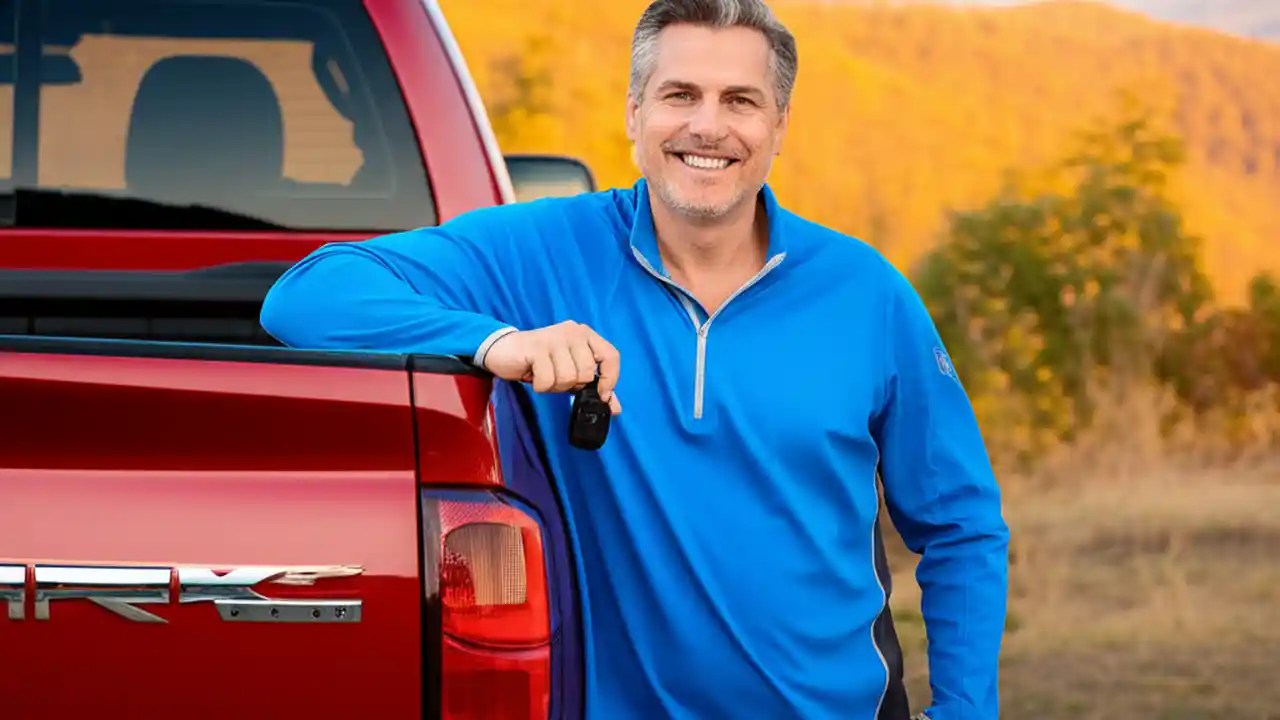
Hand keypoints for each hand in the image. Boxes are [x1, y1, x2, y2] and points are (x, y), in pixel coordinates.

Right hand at [483, 321, 621, 413]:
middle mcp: (574, 332)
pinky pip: (549, 379)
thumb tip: (615, 408)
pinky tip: (533, 375)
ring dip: (554, 385)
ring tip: (544, 375)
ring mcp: (555, 338)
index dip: (610, 379)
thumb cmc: (540, 362)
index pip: (611, 356)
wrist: (503, 351)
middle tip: (556, 377)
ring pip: (568, 377)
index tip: (601, 394)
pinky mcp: (538, 347)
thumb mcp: (570, 372)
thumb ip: (593, 387)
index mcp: (585, 335)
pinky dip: (541, 385)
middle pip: (587, 372)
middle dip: (571, 384)